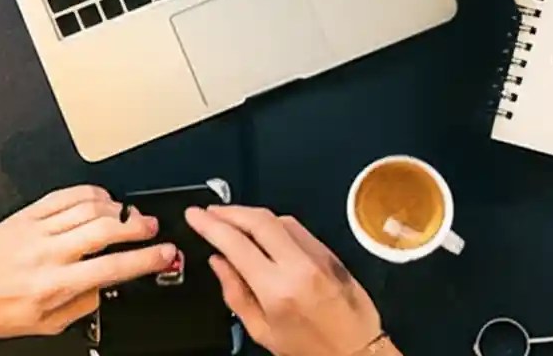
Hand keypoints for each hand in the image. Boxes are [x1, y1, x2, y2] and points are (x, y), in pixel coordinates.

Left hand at [0, 185, 174, 342]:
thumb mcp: (43, 324)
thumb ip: (80, 306)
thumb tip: (107, 287)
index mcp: (54, 285)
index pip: (113, 267)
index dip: (146, 259)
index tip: (164, 253)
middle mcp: (48, 254)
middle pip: (106, 229)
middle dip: (138, 226)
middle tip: (153, 227)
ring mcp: (36, 230)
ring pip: (88, 207)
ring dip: (117, 208)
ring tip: (131, 214)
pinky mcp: (25, 214)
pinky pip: (64, 195)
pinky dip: (89, 193)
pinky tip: (101, 199)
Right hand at [186, 206, 384, 355]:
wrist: (357, 352)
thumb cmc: (313, 349)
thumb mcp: (263, 331)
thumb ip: (236, 294)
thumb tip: (219, 263)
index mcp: (278, 289)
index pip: (236, 243)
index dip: (210, 225)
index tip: (195, 216)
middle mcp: (300, 266)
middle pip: (259, 220)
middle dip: (229, 211)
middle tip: (209, 212)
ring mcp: (318, 256)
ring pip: (279, 218)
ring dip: (251, 214)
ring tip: (231, 220)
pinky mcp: (330, 253)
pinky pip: (297, 227)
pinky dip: (274, 223)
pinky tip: (262, 230)